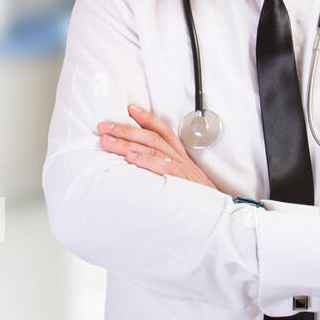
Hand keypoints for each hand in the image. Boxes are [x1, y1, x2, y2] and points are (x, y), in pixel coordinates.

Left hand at [98, 104, 219, 191]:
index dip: (147, 118)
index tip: (129, 108)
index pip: (162, 130)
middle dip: (126, 129)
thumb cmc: (195, 195)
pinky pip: (162, 166)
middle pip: (151, 136)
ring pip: (152, 148)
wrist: (215, 210)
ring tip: (107, 141)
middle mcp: (179, 158)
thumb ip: (162, 170)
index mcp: (178, 156)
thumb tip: (136, 164)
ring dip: (127, 143)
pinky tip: (131, 158)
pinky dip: (146, 160)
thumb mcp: (181, 178)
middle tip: (104, 126)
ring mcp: (180, 168)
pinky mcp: (180, 180)